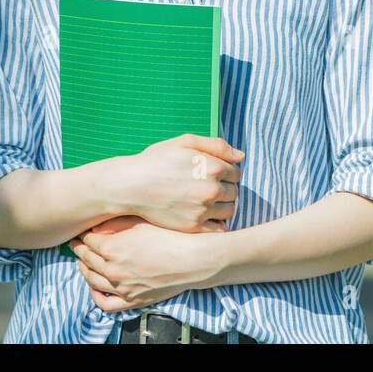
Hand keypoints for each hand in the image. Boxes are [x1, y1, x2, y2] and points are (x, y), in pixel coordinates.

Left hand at [68, 215, 224, 311]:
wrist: (192, 259)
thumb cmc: (171, 237)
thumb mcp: (141, 222)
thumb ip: (116, 223)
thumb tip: (98, 226)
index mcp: (112, 248)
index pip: (87, 240)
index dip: (83, 234)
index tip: (82, 230)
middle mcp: (112, 270)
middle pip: (86, 258)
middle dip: (79, 249)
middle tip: (77, 242)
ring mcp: (121, 287)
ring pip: (91, 280)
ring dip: (83, 269)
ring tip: (83, 261)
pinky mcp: (132, 300)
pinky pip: (105, 303)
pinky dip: (95, 295)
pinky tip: (94, 287)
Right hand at [115, 134, 242, 232]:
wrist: (131, 185)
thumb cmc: (157, 160)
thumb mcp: (185, 142)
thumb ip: (216, 145)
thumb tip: (241, 156)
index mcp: (213, 167)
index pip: (236, 173)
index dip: (226, 173)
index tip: (212, 174)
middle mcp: (212, 189)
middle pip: (234, 192)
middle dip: (224, 189)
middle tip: (206, 187)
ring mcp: (203, 210)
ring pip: (229, 211)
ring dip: (222, 206)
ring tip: (204, 201)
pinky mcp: (194, 226)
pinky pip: (219, 229)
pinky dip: (217, 223)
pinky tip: (204, 216)